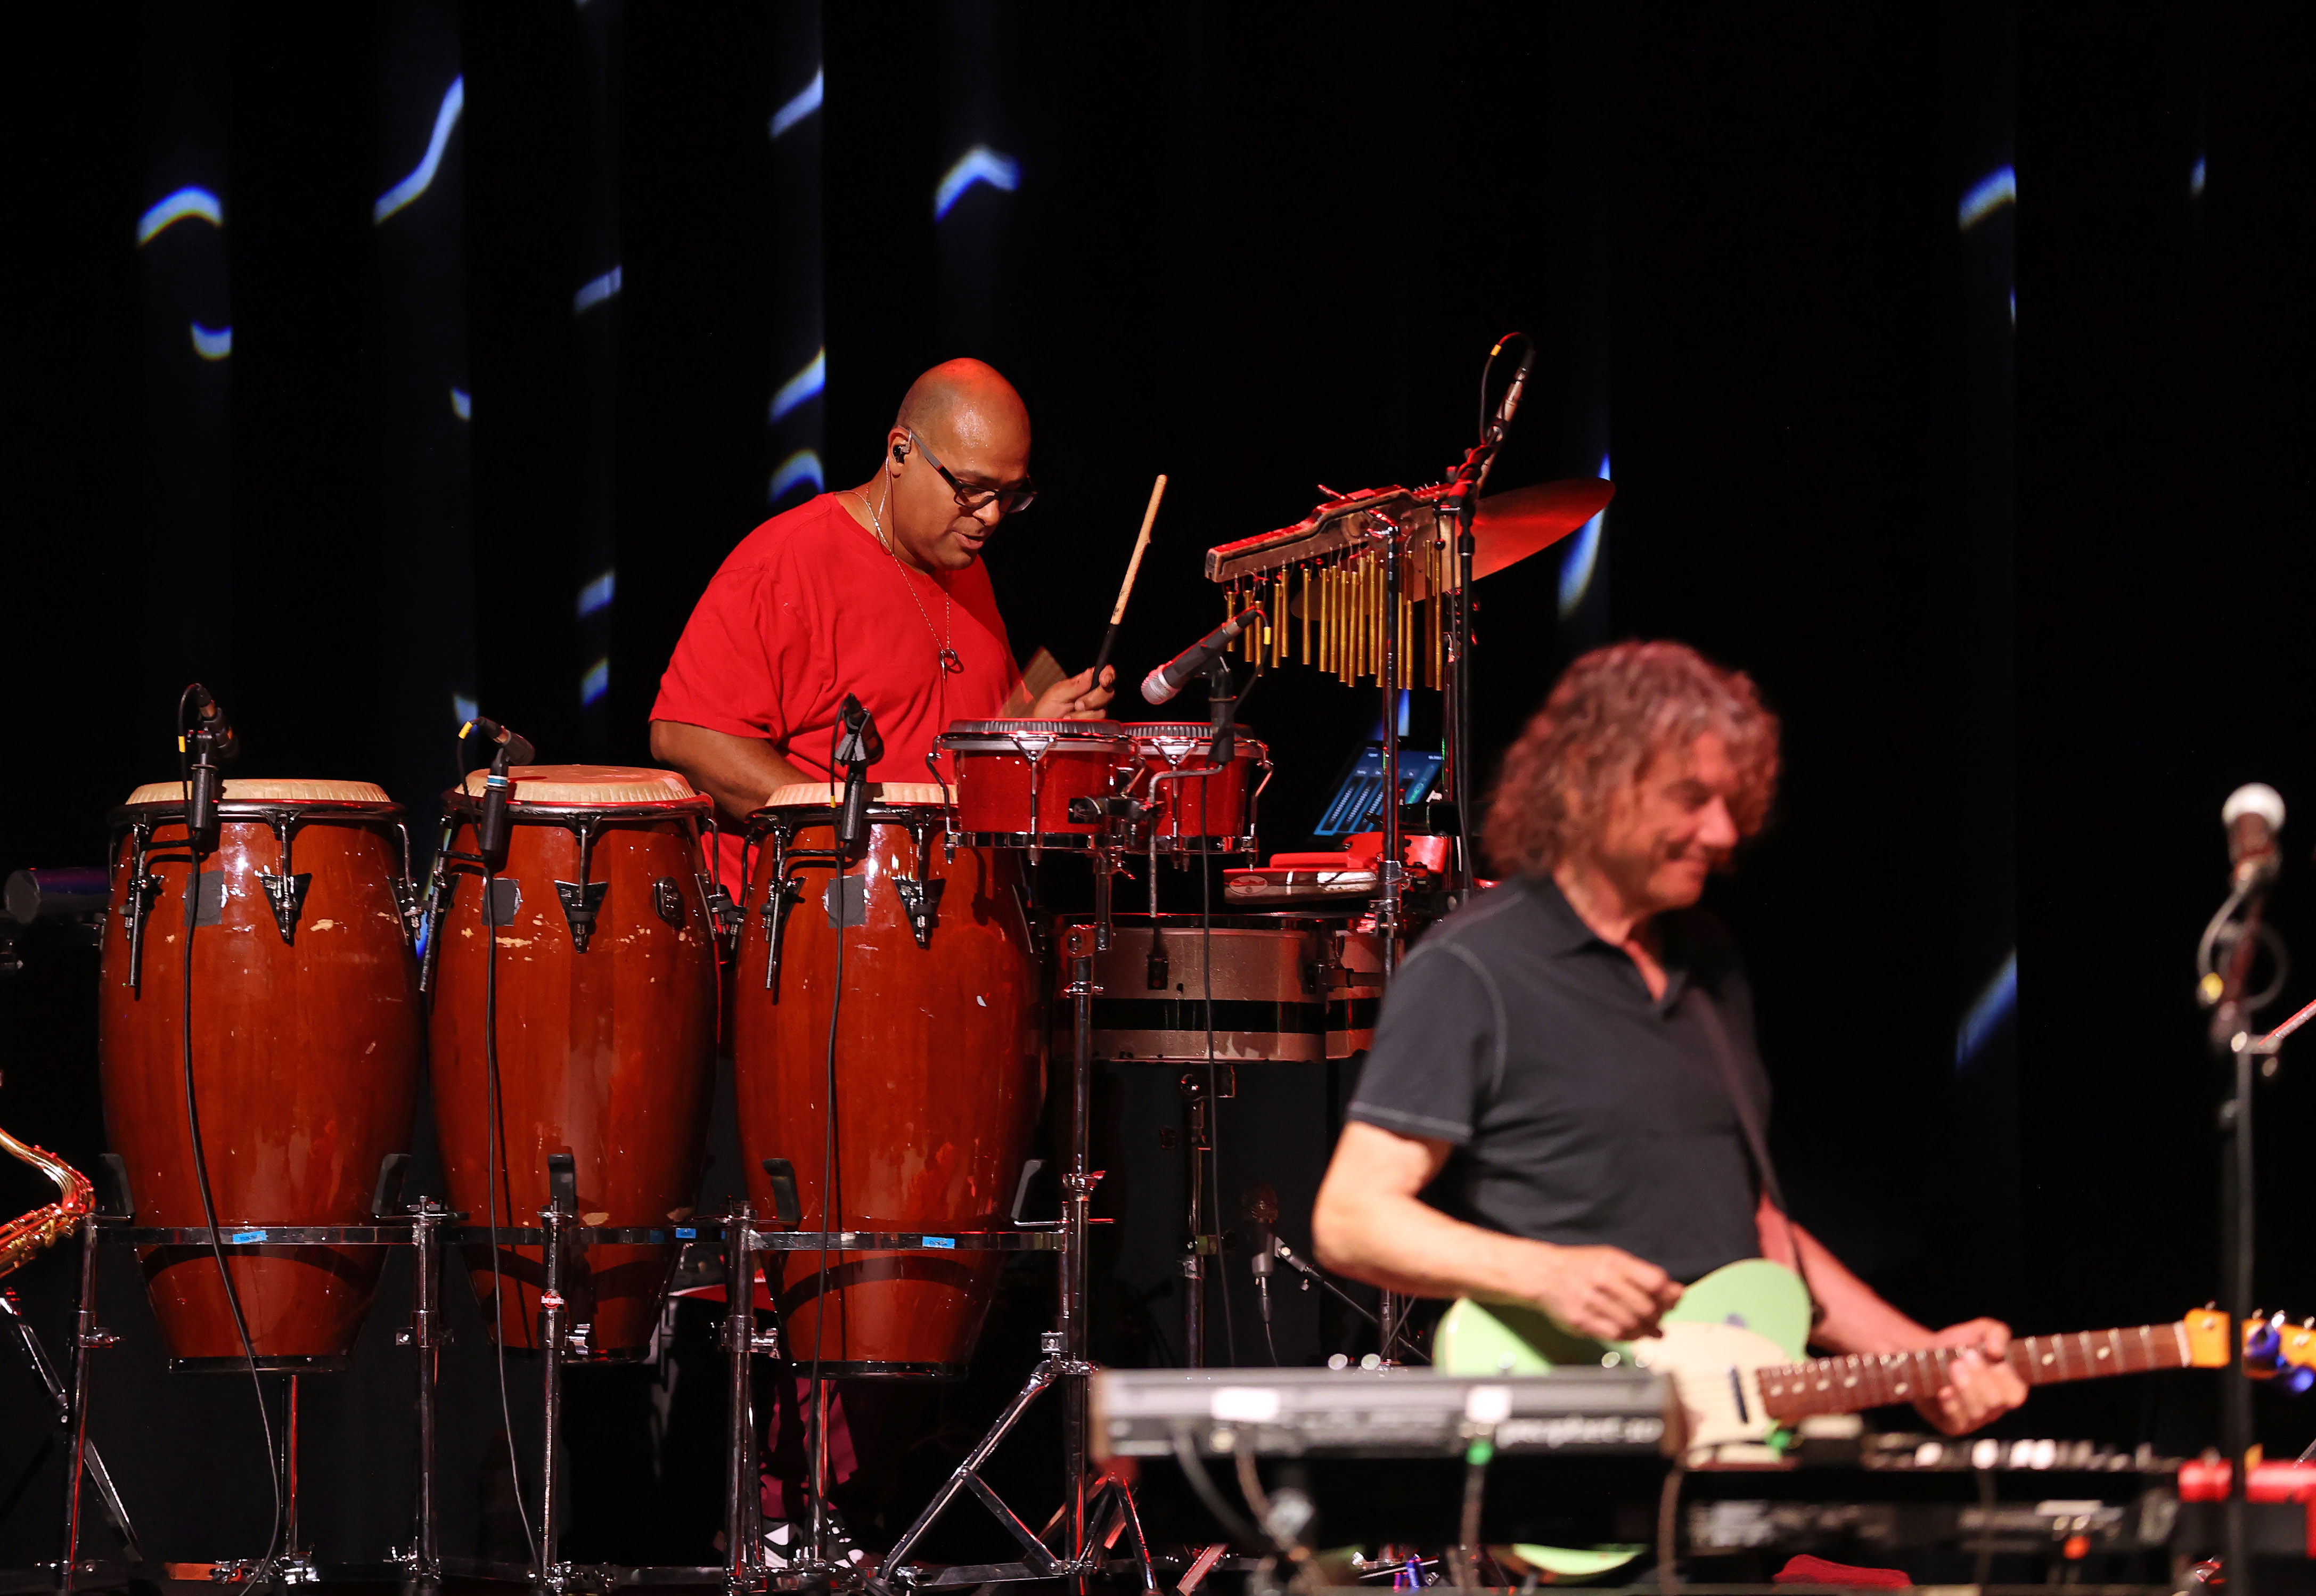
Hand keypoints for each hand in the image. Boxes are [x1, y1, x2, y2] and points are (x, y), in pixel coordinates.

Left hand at [1029, 664, 1114, 719]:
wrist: (1044, 726)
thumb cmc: (1048, 708)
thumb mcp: (1058, 693)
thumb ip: (1076, 685)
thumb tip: (1090, 673)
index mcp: (1085, 682)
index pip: (1103, 673)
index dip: (1108, 674)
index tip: (1104, 680)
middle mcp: (1093, 695)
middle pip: (1108, 692)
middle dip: (1093, 699)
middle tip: (1077, 704)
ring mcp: (1095, 709)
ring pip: (1103, 709)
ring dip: (1085, 713)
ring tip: (1069, 715)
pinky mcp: (1095, 723)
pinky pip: (1098, 721)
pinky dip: (1083, 721)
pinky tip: (1072, 721)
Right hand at [1525, 1243, 1683, 1342]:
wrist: (1543, 1273)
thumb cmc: (1583, 1266)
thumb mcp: (1613, 1260)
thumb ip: (1643, 1276)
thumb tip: (1677, 1295)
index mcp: (1613, 1261)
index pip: (1655, 1281)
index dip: (1668, 1295)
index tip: (1668, 1300)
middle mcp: (1602, 1280)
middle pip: (1646, 1307)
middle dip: (1657, 1316)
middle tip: (1656, 1317)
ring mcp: (1590, 1301)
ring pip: (1632, 1324)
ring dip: (1644, 1329)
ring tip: (1645, 1328)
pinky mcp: (1581, 1320)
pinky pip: (1615, 1335)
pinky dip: (1628, 1336)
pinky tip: (1629, 1331)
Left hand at [1915, 1318, 2027, 1434]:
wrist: (1923, 1355)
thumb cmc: (1958, 1344)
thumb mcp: (1980, 1331)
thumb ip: (1996, 1333)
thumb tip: (1997, 1351)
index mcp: (2005, 1388)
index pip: (2016, 1392)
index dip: (2006, 1376)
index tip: (1990, 1354)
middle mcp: (1992, 1407)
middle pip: (1995, 1402)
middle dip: (1981, 1378)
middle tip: (1965, 1357)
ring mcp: (1974, 1419)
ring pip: (1977, 1412)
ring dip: (1966, 1388)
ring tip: (1954, 1366)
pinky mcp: (1952, 1425)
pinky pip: (1957, 1422)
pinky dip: (1952, 1405)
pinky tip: (1945, 1390)